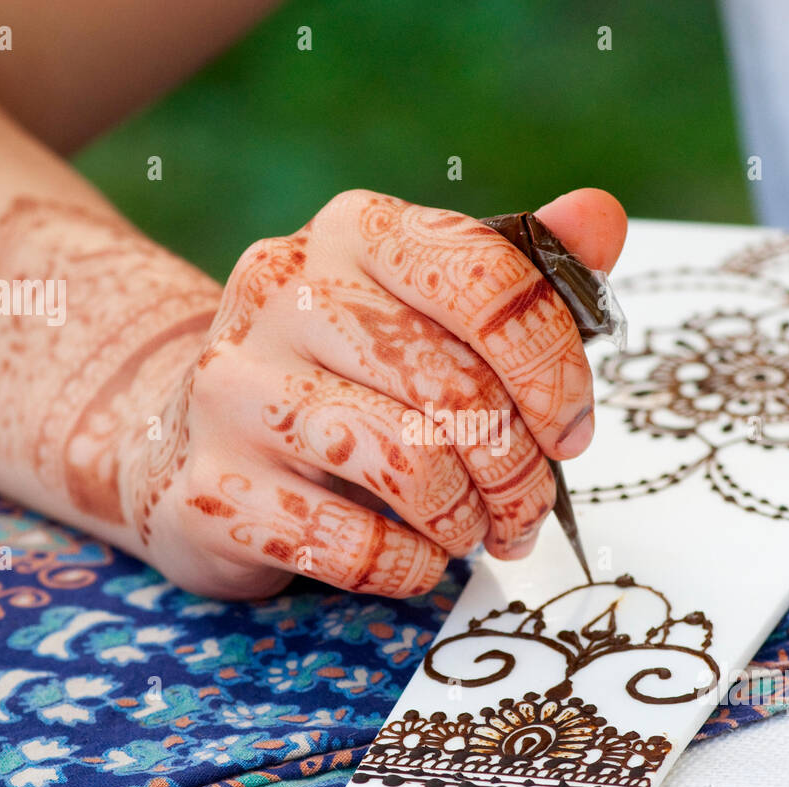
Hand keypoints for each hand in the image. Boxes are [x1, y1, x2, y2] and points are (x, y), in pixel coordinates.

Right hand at [124, 188, 626, 598]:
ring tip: (474, 530)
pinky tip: (416, 558)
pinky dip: (411, 567)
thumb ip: (517, 270)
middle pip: (455, 388)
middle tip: (528, 508)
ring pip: (408, 465)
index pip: (486, 278)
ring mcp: (235, 390)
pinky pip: (352, 546)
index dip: (554, 366)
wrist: (188, 439)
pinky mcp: (212, 486)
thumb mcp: (423, 309)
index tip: (569, 429)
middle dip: (520, 469)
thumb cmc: (340, 374)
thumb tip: (600, 217)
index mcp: (353, 232)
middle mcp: (284, 292)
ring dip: (468, 519)